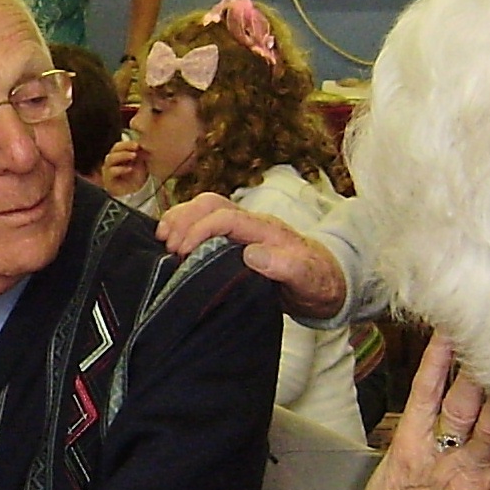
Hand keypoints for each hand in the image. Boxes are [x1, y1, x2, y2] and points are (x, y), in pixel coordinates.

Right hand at [97, 134, 148, 197]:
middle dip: (125, 147)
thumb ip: (138, 153)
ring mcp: (108, 169)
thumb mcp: (140, 163)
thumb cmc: (137, 177)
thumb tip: (140, 142)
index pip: (120, 145)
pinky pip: (111, 172)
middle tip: (136, 147)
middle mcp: (112, 161)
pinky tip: (129, 169)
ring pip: (110, 158)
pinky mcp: (107, 179)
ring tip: (133, 155)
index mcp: (120, 154)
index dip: (128, 143)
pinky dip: (120, 169)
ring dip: (122, 155)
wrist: (137, 193)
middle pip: (114, 149)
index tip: (137, 144)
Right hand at [155, 195, 347, 319]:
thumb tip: (252, 254)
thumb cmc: (318, 283)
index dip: (200, 230)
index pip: (226, 217)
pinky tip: (171, 244)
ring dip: (180, 219)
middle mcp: (252, 224)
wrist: (327, 285)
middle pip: (211, 204)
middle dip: (184, 219)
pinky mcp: (235, 240)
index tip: (183, 253)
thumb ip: (287, 267)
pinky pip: (206, 223)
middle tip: (167, 247)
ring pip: (205, 209)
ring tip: (162, 240)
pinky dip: (184, 227)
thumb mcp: (310, 280)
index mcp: (266, 230)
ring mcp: (243, 230)